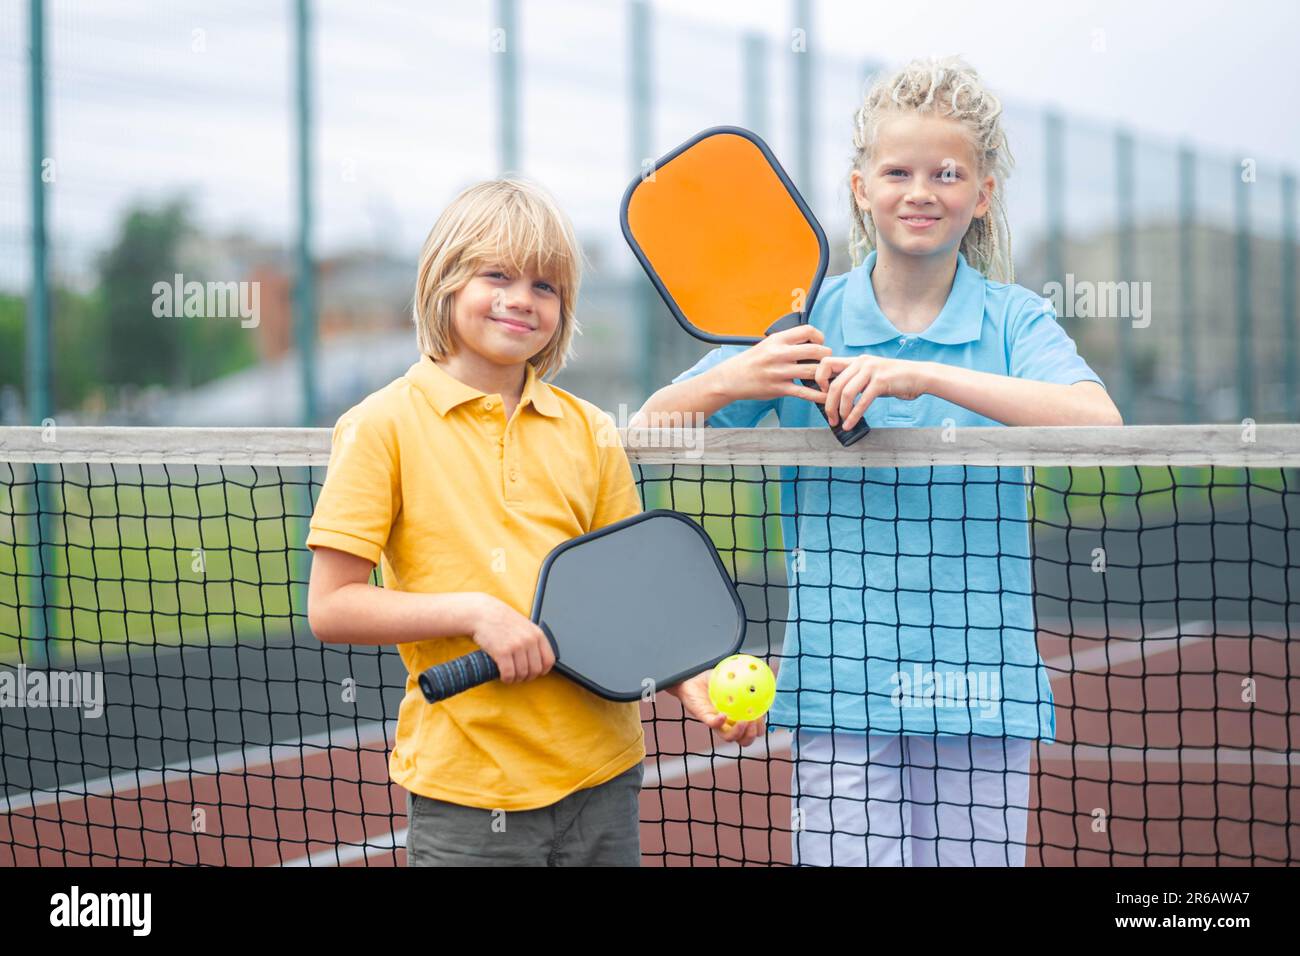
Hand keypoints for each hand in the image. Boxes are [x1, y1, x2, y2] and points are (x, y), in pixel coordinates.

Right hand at [469, 594, 555, 683]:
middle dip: (527, 677)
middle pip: (535, 670)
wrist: (483, 613)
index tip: (535, 673)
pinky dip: (507, 679)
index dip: (542, 670)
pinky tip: (503, 676)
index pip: (549, 660)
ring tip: (510, 676)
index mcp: (537, 634)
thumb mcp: (524, 625)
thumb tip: (538, 658)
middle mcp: (529, 640)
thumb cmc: (502, 619)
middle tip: (520, 676)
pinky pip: (509, 674)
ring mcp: (516, 646)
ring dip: (516, 679)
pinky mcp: (503, 652)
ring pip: (522, 673)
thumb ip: (533, 639)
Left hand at [667, 672, 763, 746]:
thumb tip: (766, 672)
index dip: (760, 727)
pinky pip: (713, 724)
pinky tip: (724, 715)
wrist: (692, 676)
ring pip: (729, 737)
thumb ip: (749, 677)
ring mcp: (716, 722)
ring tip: (743, 721)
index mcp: (739, 715)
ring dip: (739, 733)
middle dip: (751, 735)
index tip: (762, 715)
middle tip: (753, 723)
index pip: (754, 729)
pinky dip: (719, 722)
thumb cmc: (714, 677)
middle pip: (744, 740)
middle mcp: (728, 722)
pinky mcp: (704, 717)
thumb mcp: (734, 676)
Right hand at [716, 325, 831, 403]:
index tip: (820, 344)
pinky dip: (818, 395)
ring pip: (813, 371)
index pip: (807, 331)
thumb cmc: (752, 361)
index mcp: (777, 340)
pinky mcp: (779, 389)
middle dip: (827, 356)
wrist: (732, 378)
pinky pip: (804, 392)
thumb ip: (787, 342)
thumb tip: (811, 342)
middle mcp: (779, 354)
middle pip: (815, 351)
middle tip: (828, 361)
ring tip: (827, 377)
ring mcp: (779, 372)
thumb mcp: (767, 343)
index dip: (819, 337)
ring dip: (824, 375)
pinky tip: (825, 396)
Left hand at [814, 356, 930, 430]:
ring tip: (841, 422)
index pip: (826, 363)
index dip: (819, 379)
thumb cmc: (895, 379)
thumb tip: (837, 398)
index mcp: (856, 360)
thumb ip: (856, 382)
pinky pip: (862, 401)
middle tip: (830, 419)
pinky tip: (850, 424)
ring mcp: (872, 370)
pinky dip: (854, 415)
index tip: (823, 395)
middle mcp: (862, 362)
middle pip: (835, 384)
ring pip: (846, 392)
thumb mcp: (871, 376)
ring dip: (840, 411)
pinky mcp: (882, 381)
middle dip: (829, 405)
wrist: (920, 376)